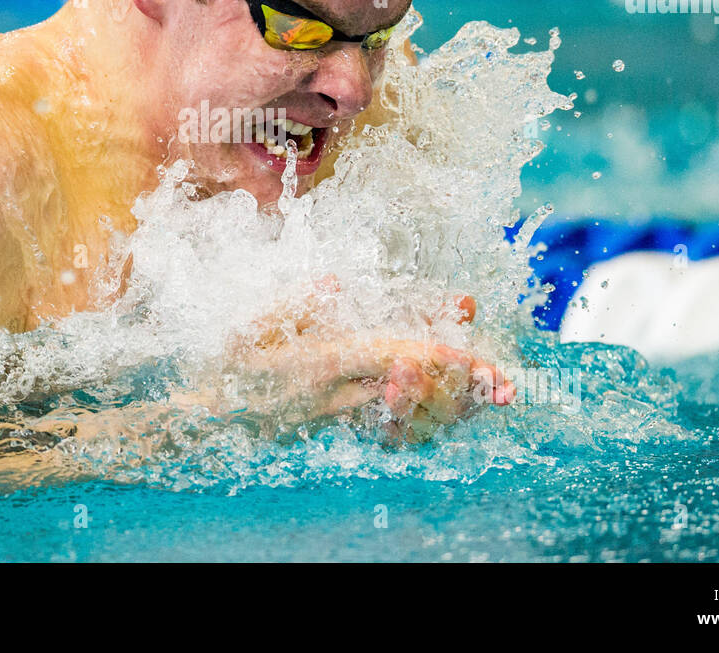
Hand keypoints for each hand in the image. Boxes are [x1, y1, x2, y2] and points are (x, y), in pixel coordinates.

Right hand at [229, 278, 513, 438]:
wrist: (212, 418)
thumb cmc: (232, 364)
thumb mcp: (250, 327)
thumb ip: (292, 304)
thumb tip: (331, 284)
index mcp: (319, 366)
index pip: (387, 356)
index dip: (434, 352)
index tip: (472, 350)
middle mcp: (338, 397)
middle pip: (413, 395)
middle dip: (463, 388)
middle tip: (506, 382)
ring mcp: (343, 419)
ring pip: (412, 421)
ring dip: (458, 407)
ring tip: (496, 390)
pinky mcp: (345, 431)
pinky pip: (398, 434)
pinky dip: (436, 419)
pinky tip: (462, 406)